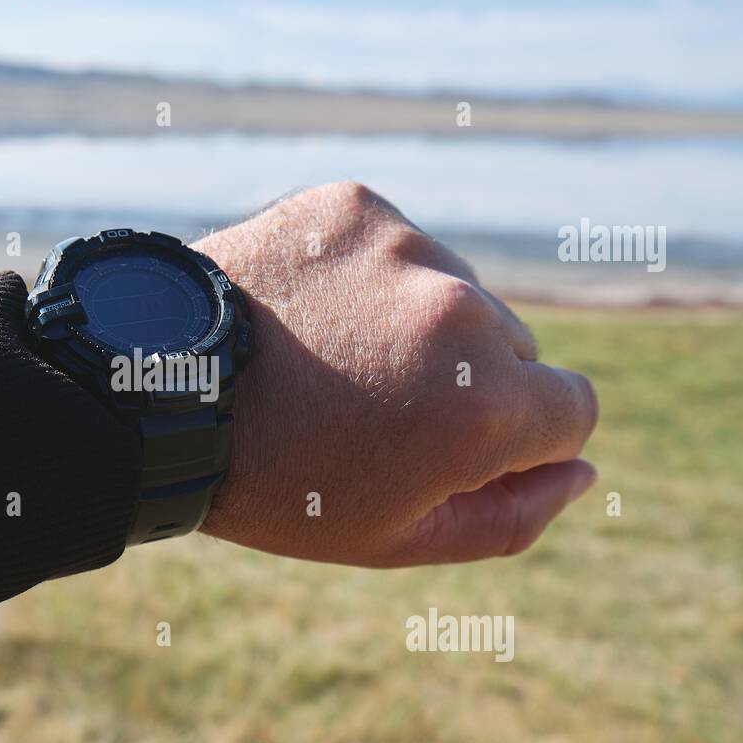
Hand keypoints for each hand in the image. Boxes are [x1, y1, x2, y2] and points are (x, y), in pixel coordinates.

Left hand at [194, 181, 598, 566]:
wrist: (155, 394)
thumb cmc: (277, 484)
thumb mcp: (396, 536)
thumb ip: (511, 514)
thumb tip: (587, 471)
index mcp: (484, 408)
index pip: (575, 409)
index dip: (519, 441)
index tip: (452, 447)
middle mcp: (460, 313)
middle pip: (518, 350)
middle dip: (469, 384)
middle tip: (376, 410)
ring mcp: (406, 248)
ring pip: (459, 293)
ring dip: (421, 327)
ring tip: (333, 361)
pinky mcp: (356, 206)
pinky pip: (401, 249)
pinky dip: (372, 280)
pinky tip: (312, 314)